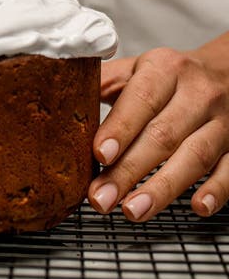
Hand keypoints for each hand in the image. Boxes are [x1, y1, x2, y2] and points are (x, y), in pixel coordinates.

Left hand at [88, 43, 228, 221]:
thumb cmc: (174, 75)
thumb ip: (106, 81)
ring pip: (195, 156)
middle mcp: (197, 94)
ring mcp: (221, 122)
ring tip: (134, 210)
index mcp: (166, 69)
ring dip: (164, 187)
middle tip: (102, 198)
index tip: (99, 155)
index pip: (141, 100)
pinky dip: (216, 191)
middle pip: (163, 134)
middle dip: (130, 170)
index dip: (120, 129)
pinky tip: (198, 208)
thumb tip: (65, 97)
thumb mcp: (140, 68)